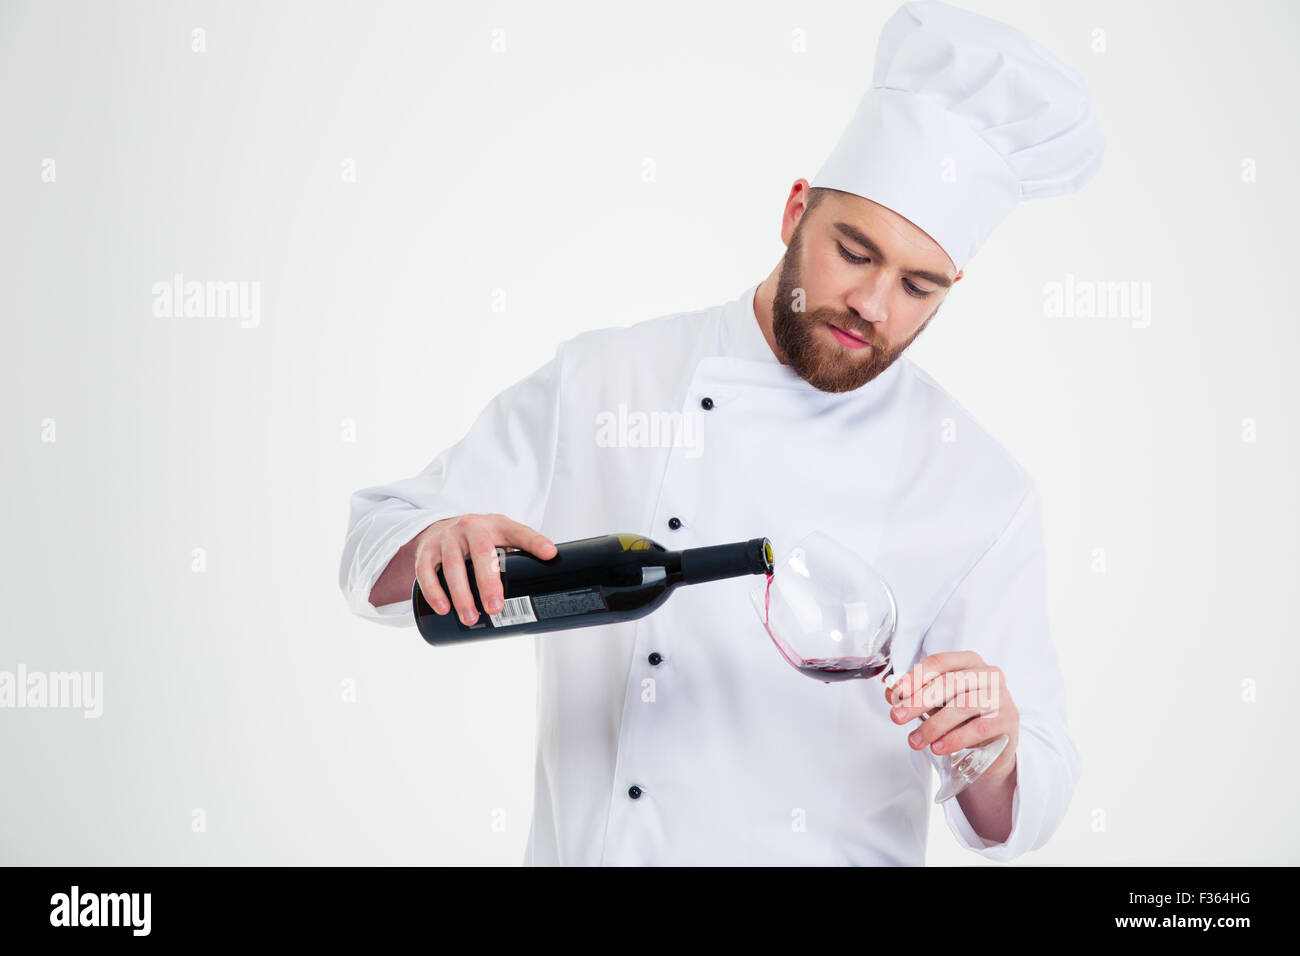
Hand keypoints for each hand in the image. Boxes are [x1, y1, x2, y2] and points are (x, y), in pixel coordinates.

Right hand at [413, 514, 556, 626]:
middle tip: (495, 608)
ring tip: (471, 618)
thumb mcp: (503, 538)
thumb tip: (549, 580)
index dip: (534, 541)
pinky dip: (433, 591)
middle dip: (488, 582)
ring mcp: (447, 537)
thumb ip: (522, 553)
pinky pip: (426, 571)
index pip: (518, 531)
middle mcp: (470, 527)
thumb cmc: (480, 539)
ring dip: (461, 594)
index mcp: (496, 525)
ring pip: (453, 566)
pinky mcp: (426, 551)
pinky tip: (443, 608)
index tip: (549, 554)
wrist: (442, 528)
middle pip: (481, 553)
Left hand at [884, 651, 1018, 781]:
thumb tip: (892, 694)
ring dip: (933, 725)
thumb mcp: (938, 702)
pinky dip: (955, 738)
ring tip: (915, 740)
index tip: (896, 692)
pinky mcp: (1009, 720)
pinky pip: (979, 728)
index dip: (915, 676)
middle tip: (897, 717)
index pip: (939, 662)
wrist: (994, 747)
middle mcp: (988, 673)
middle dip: (918, 701)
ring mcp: (1001, 696)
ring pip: (962, 705)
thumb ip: (916, 695)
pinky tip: (938, 747)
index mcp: (969, 661)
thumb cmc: (963, 717)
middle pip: (949, 683)